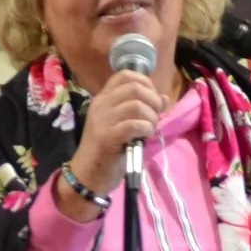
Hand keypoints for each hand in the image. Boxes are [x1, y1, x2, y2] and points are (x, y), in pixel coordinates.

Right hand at [63, 68, 166, 220]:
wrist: (87, 175)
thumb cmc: (106, 150)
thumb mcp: (121, 125)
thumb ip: (139, 109)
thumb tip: (163, 98)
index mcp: (102, 99)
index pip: (125, 75)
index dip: (145, 83)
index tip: (151, 99)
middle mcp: (101, 105)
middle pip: (134, 87)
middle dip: (152, 100)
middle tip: (155, 116)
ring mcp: (102, 121)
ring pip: (136, 105)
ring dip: (151, 117)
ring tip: (150, 128)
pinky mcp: (108, 138)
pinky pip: (134, 124)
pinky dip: (146, 128)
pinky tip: (145, 136)